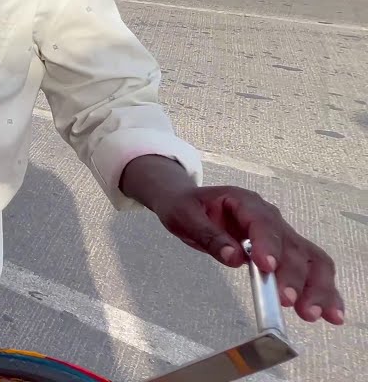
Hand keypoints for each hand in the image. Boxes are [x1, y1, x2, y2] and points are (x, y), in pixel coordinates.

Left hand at [153, 185, 343, 323]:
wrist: (189, 203)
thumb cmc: (186, 208)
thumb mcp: (185, 216)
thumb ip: (208, 235)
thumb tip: (233, 256)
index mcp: (245, 202)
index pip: (262, 223)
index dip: (268, 245)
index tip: (267, 267)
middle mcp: (270, 218)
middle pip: (291, 245)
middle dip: (294, 275)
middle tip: (289, 302)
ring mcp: (281, 235)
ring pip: (310, 258)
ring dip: (318, 286)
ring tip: (316, 314)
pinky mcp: (285, 253)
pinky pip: (310, 269)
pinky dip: (322, 290)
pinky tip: (330, 313)